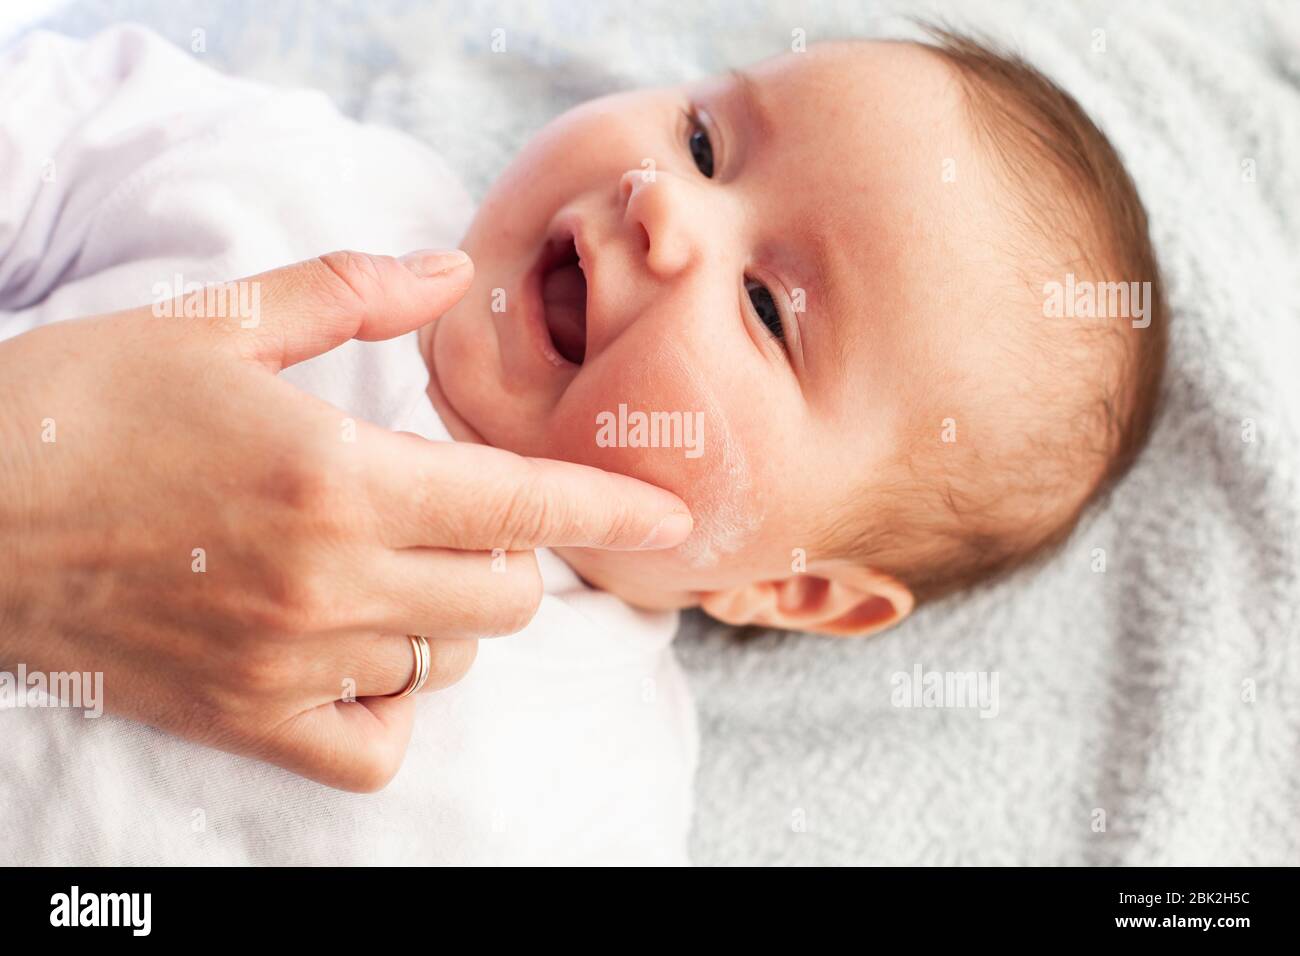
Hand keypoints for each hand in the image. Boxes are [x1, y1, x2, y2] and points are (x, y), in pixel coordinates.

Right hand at [0, 250, 690, 790]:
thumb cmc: (84, 404)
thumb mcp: (218, 323)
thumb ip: (350, 298)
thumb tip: (446, 273)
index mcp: (337, 475)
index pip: (519, 502)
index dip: (607, 508)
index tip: (670, 516)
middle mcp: (329, 580)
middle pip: (505, 597)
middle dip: (507, 554)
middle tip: (455, 515)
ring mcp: (288, 661)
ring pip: (447, 666)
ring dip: (447, 619)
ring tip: (389, 573)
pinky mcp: (243, 716)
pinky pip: (372, 747)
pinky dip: (389, 704)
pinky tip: (358, 654)